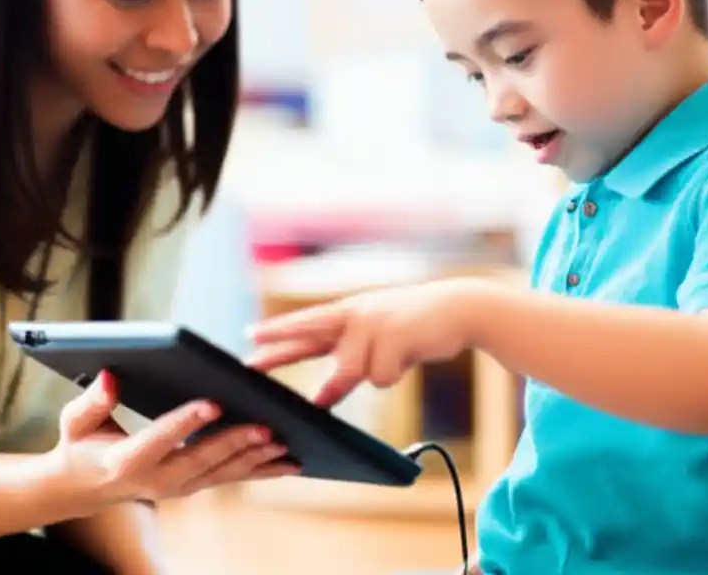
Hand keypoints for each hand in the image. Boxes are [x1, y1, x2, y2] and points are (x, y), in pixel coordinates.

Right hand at [46, 371, 298, 513]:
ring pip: (222, 474)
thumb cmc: (80, 445)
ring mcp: (177, 487)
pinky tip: (289, 462)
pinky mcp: (192, 486)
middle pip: (201, 460)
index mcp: (126, 461)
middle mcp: (156, 480)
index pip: (160, 438)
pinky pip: (229, 478)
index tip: (213, 402)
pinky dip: (260, 470)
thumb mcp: (75, 421)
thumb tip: (110, 375)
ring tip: (285, 443)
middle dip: (235, 443)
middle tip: (266, 426)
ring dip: (255, 460)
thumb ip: (93, 400)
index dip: (186, 421)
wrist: (85, 486)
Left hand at [246, 278, 480, 407]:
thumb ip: (348, 364)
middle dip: (279, 348)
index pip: (305, 322)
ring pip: (349, 371)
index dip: (277, 330)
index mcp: (348, 313)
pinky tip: (410, 353)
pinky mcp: (393, 336)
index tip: (249, 335)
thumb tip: (321, 399)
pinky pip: (381, 377)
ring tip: (395, 353)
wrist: (458, 308)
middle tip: (250, 362)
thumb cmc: (412, 327)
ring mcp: (372, 325)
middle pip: (308, 334)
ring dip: (371, 372)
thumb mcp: (376, 341)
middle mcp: (354, 316)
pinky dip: (395, 373)